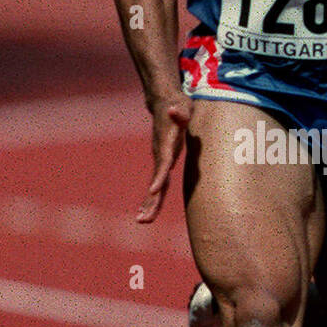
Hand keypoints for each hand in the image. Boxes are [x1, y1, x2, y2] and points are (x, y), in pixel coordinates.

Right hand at [137, 94, 192, 222]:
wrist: (166, 104)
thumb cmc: (178, 106)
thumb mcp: (183, 106)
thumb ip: (180, 112)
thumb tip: (174, 109)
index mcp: (166, 145)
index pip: (163, 164)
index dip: (159, 177)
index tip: (153, 190)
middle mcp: (161, 156)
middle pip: (156, 182)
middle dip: (151, 201)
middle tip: (143, 219)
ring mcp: (161, 161)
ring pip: (156, 187)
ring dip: (150, 205)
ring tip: (143, 222)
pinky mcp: (163, 163)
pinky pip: (160, 185)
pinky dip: (154, 199)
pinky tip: (148, 213)